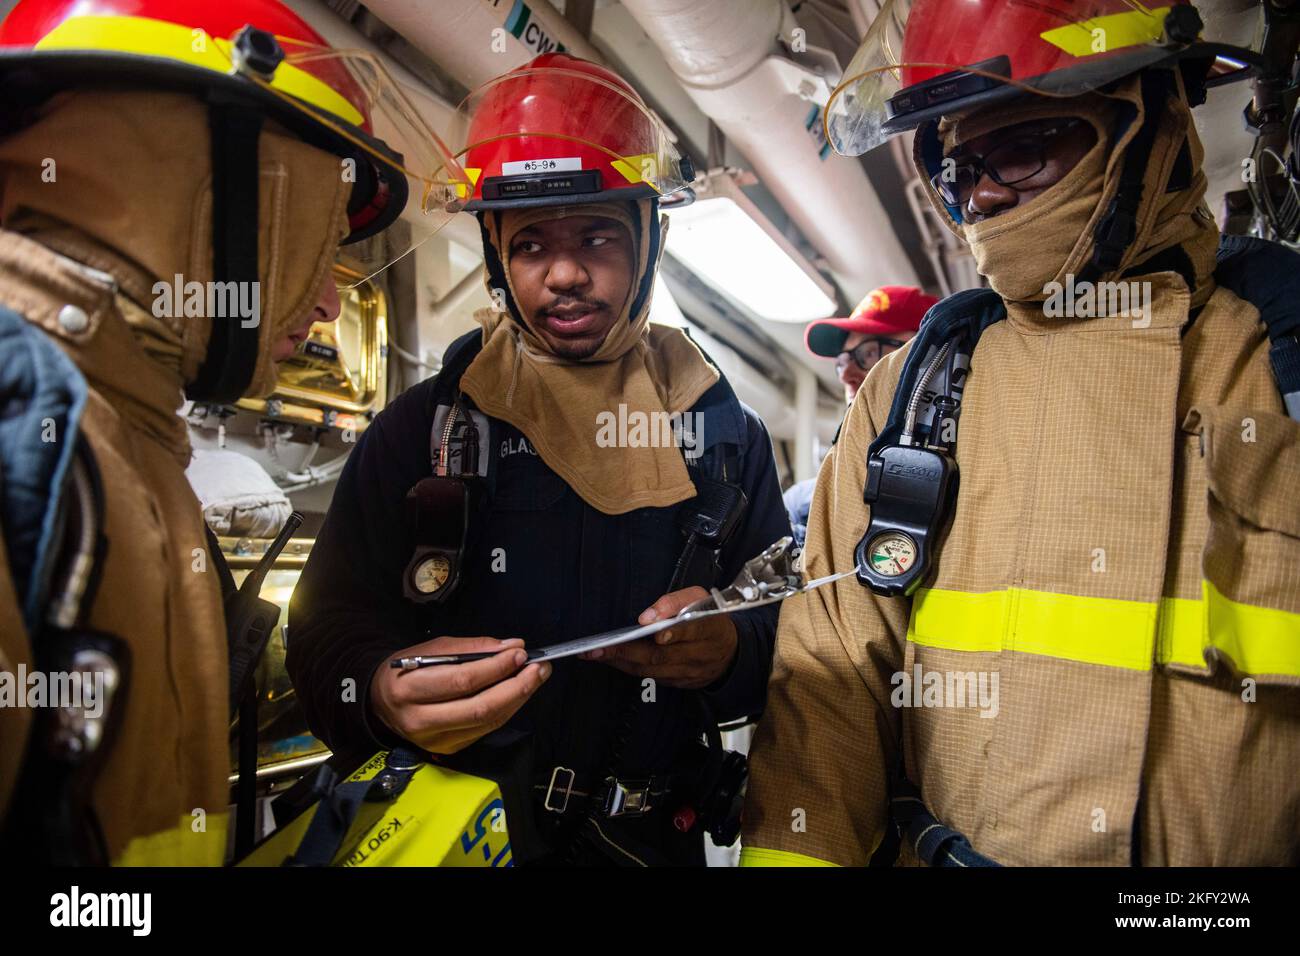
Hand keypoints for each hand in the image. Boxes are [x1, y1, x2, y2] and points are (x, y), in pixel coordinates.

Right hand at [370, 636, 550, 754]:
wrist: (381, 703)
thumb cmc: (408, 671)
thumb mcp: (431, 649)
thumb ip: (471, 648)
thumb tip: (511, 647)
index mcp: (409, 688)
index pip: (461, 680)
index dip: (495, 668)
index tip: (520, 654)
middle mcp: (420, 719)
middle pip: (479, 708)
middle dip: (516, 687)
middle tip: (538, 668)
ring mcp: (434, 739)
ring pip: (486, 722)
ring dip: (517, 699)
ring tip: (535, 677)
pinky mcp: (448, 748)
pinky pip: (485, 730)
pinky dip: (506, 710)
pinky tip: (518, 693)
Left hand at [577, 587, 737, 689]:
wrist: (728, 652)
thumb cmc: (708, 618)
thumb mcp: (700, 598)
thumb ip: (676, 602)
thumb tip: (647, 616)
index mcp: (711, 628)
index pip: (693, 631)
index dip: (675, 633)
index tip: (657, 633)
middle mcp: (701, 654)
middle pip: (663, 656)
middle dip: (628, 651)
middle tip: (600, 647)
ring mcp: (690, 673)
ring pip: (653, 670)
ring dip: (622, 662)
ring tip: (596, 653)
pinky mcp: (680, 684)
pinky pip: (652, 678)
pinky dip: (630, 668)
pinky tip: (612, 660)